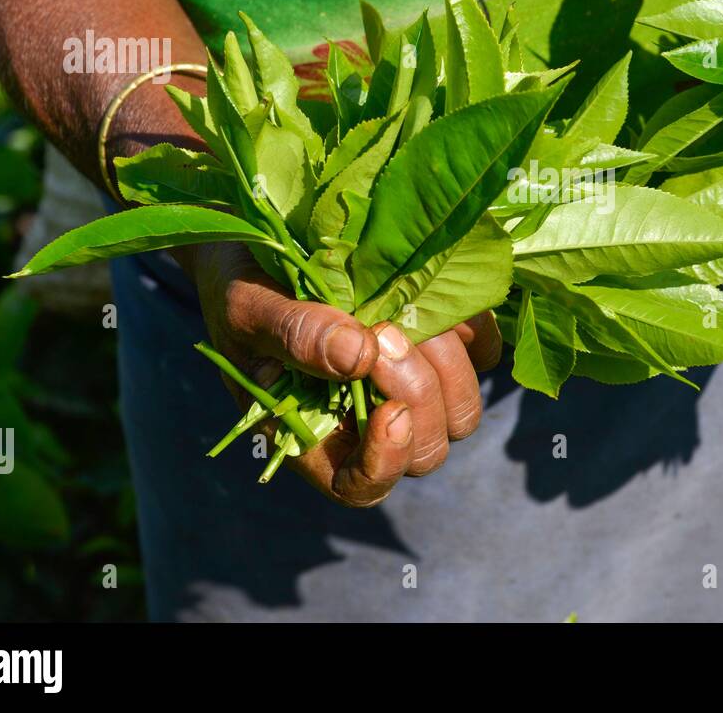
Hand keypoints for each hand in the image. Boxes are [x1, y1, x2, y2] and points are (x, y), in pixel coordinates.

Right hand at [184, 242, 501, 505]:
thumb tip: (357, 357)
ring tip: (402, 311)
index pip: (361, 486)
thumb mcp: (247, 306)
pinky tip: (433, 298)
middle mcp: (367, 419)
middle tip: (383, 331)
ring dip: (444, 363)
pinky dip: (470, 330)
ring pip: (461, 410)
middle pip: (424, 450)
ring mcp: (410, 383)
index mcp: (312, 432)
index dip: (386, 463)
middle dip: (415, 395)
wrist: (260, 236)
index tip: (390, 412)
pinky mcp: (443, 342)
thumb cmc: (239, 283)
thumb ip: (293, 335)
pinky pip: (483, 353)